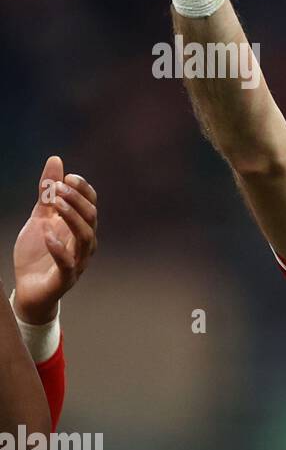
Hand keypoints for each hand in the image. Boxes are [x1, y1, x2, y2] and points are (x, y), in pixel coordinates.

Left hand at [12, 157, 98, 325]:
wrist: (29, 289)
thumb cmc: (38, 253)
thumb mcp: (39, 217)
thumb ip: (46, 193)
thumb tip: (56, 160)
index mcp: (80, 228)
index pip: (92, 205)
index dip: (84, 190)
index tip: (68, 177)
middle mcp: (84, 244)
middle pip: (91, 218)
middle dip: (76, 200)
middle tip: (58, 188)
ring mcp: (78, 261)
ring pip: (85, 237)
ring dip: (72, 217)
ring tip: (55, 203)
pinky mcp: (65, 278)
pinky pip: (68, 263)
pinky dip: (58, 248)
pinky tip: (48, 233)